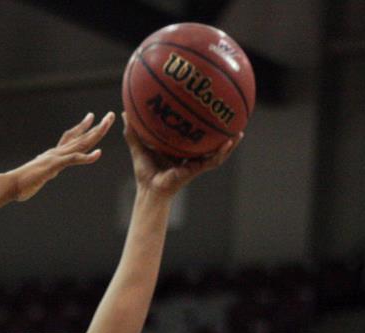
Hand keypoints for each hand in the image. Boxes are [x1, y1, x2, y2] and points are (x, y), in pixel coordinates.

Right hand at [7, 112, 114, 201]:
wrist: (10, 184)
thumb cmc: (21, 184)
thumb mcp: (37, 177)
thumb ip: (42, 174)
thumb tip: (41, 175)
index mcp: (53, 154)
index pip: (70, 137)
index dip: (82, 127)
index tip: (91, 117)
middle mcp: (56, 152)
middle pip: (81, 137)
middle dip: (97, 126)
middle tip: (111, 115)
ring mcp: (56, 157)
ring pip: (80, 143)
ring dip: (96, 133)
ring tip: (107, 123)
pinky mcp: (54, 165)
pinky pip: (73, 159)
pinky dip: (86, 156)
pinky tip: (98, 154)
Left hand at [124, 113, 239, 198]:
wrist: (148, 190)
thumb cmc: (145, 172)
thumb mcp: (139, 147)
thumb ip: (133, 131)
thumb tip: (125, 113)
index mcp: (180, 151)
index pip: (193, 136)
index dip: (200, 125)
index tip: (207, 110)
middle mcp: (191, 157)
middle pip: (209, 143)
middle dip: (221, 132)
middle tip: (231, 118)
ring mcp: (195, 164)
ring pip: (216, 153)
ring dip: (229, 144)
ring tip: (239, 132)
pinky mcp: (196, 170)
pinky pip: (212, 161)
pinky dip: (221, 152)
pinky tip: (229, 143)